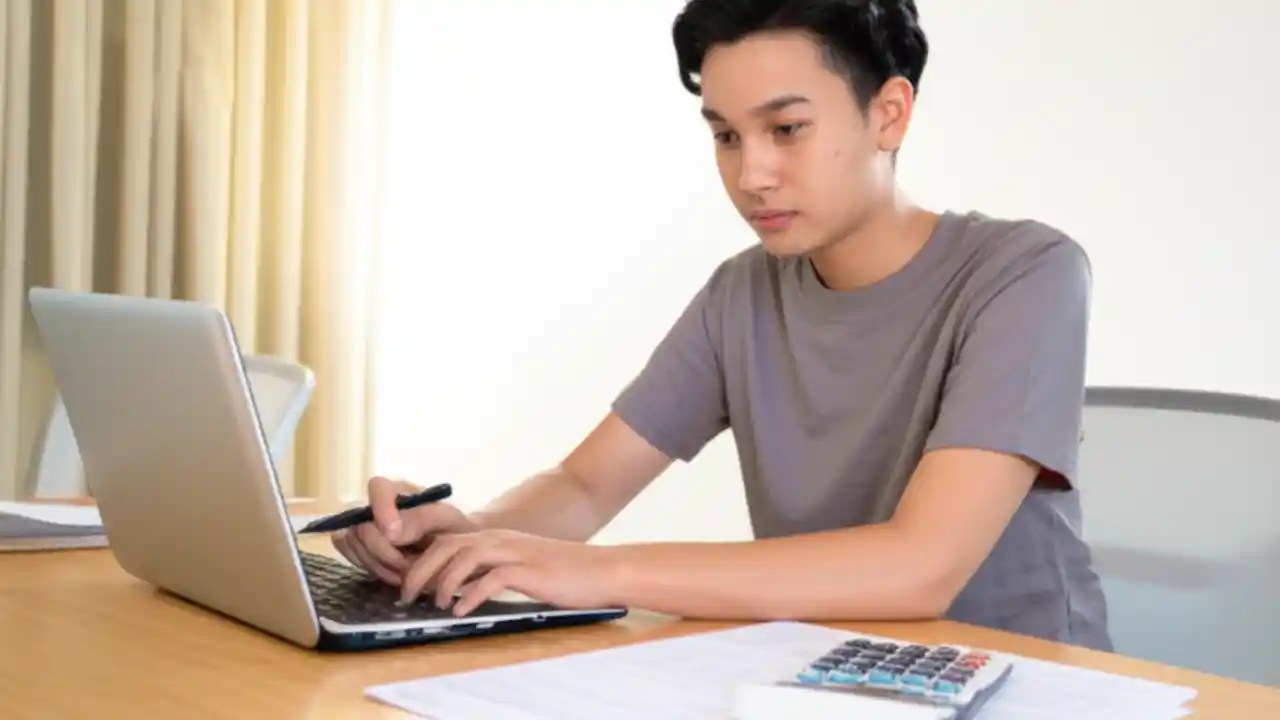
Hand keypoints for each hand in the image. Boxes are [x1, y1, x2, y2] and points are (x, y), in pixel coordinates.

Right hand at [331, 476, 479, 586]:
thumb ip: (421, 520)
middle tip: (408, 565)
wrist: (452, 550)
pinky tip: (394, 573)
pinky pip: (352, 557)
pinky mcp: (359, 545)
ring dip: (380, 564)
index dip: (381, 510)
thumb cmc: (452, 529)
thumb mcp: (446, 521)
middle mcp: (377, 505)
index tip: (394, 535)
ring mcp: (364, 525)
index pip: (378, 488)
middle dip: (384, 552)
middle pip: (361, 526)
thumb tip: (391, 533)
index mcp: (399, 491)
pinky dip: (373, 569)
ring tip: (406, 571)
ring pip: (354, 544)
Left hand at [398, 529, 622, 616]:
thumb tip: (460, 587)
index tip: (408, 583)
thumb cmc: (562, 572)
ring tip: (433, 604)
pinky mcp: (529, 571)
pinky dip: (470, 594)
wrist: (600, 570)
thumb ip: (491, 570)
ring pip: (464, 557)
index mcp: (496, 538)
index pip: (447, 541)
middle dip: (420, 569)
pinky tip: (462, 610)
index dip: (422, 560)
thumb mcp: (520, 566)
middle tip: (406, 595)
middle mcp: (501, 540)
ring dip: (442, 581)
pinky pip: (491, 579)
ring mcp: (514, 552)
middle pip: (447, 546)